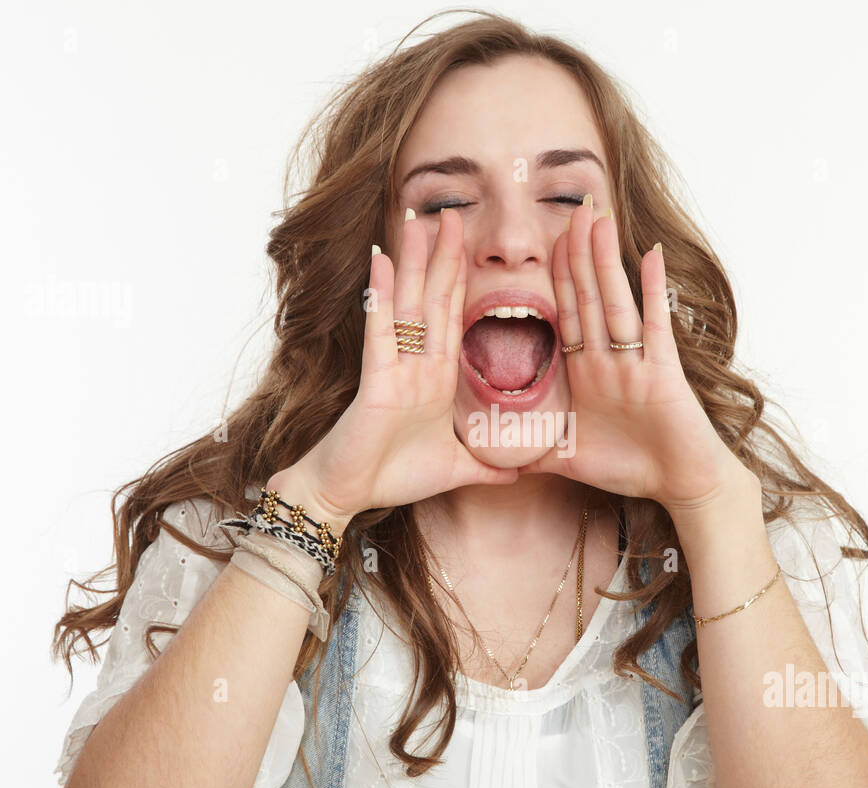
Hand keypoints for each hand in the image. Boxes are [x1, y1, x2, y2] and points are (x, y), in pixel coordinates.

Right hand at [270, 207, 516, 524]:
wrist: (349, 495)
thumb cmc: (393, 478)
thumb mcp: (455, 470)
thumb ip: (486, 467)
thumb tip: (519, 474)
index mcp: (438, 380)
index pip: (454, 318)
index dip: (463, 281)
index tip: (472, 244)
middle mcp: (418, 366)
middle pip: (435, 300)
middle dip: (443, 256)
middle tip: (451, 213)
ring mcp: (396, 368)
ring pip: (409, 305)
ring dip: (413, 261)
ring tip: (416, 219)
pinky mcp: (376, 380)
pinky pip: (380, 331)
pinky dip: (383, 297)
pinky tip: (383, 262)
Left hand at [521, 200, 754, 513]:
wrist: (677, 484)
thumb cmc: (630, 469)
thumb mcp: (568, 457)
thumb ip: (535, 449)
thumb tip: (495, 457)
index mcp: (586, 373)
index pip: (566, 315)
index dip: (555, 279)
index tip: (546, 241)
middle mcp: (609, 359)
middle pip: (588, 296)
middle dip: (578, 253)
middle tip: (573, 208)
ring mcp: (637, 361)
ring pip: (614, 301)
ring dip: (605, 259)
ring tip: (599, 217)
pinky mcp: (664, 370)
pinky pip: (655, 324)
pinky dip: (653, 290)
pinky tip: (651, 254)